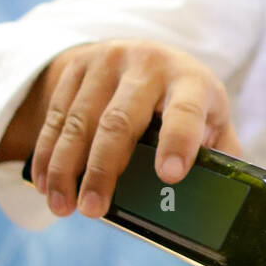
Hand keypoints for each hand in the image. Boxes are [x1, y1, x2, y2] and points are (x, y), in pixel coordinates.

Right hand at [0, 39, 239, 218]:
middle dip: (103, 169)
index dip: (178, 142)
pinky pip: (57, 114)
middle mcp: (147, 65)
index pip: (185, 112)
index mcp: (190, 82)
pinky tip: (46, 184)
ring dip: (65, 168)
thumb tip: (219, 203)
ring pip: (80, 120)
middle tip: (94, 210)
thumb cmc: (188, 104)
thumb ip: (219, 155)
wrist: (148, 55)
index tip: (170, 176)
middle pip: (119, 122)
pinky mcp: (77, 67)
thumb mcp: (213, 121)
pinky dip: (48, 153)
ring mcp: (107, 62)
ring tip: (63, 207)